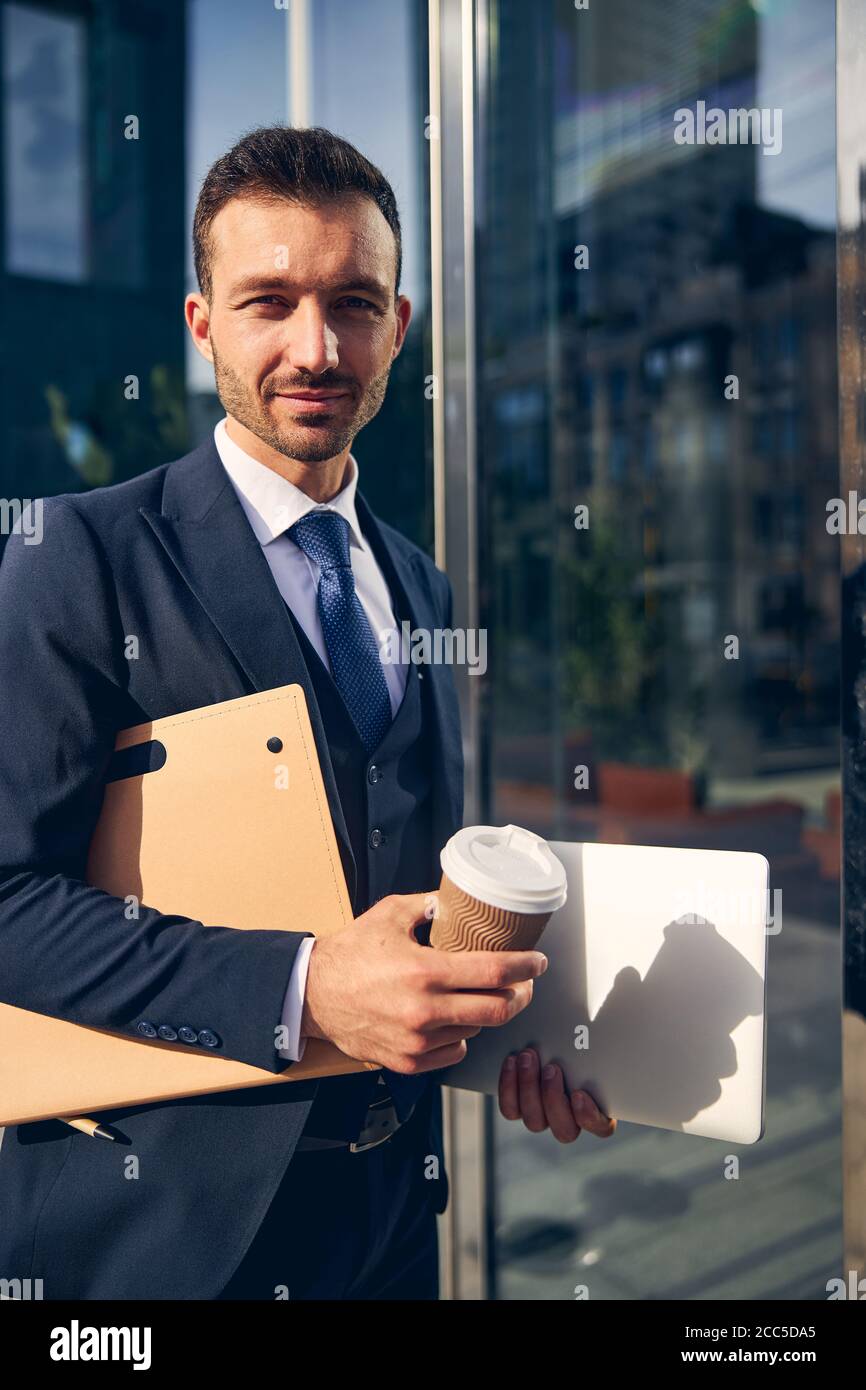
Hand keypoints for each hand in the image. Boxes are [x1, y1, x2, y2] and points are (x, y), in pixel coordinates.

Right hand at [300, 892, 544, 1073]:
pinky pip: (453, 1052)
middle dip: (520, 995)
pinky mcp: (408, 1061)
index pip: (495, 971)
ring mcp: (417, 1041)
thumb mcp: (391, 914)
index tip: (538, 962)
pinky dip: (461, 1036)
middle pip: (497, 1010)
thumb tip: (459, 900)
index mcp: (425, 971)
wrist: (313, 994)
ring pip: (476, 1031)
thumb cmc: (351, 953)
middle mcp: (425, 1010)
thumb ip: (429, 904)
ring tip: (481, 996)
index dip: (526, 967)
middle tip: (524, 984)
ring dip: (485, 1013)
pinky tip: (454, 1019)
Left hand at [498, 1047, 616, 1142]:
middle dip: (554, 1098)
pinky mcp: (519, 1108)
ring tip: (528, 1058)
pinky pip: (511, 1110)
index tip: (579, 1093)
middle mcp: (570, 1119)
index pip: (601, 1127)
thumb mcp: (596, 1038)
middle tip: (551, 1068)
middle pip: (564, 1130)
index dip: (589, 1116)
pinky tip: (512, 1062)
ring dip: (529, 1088)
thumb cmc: (579, 1037)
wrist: (545, 1037)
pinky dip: (509, 1087)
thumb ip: (609, 1038)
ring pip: (535, 1121)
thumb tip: (622, 1017)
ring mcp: (543, 1116)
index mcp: (600, 1109)